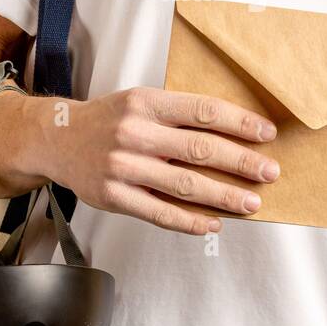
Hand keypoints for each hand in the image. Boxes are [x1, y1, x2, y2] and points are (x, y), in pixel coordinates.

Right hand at [26, 87, 279, 234]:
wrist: (57, 139)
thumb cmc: (109, 119)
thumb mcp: (140, 101)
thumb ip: (178, 114)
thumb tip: (233, 131)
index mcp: (146, 103)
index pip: (203, 111)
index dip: (240, 123)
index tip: (266, 134)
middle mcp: (135, 133)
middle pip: (200, 149)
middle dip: (241, 162)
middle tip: (270, 172)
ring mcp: (123, 167)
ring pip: (185, 185)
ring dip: (224, 196)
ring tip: (251, 202)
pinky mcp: (115, 197)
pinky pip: (160, 213)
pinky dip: (190, 222)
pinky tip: (213, 224)